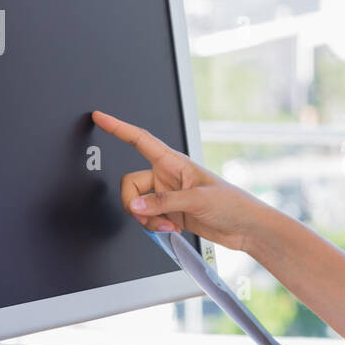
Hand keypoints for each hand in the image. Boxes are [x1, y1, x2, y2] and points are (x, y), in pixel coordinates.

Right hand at [91, 111, 254, 250]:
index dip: (118, 127)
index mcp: (174, 162)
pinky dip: (153, 225)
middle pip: (130, 184)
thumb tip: (136, 205)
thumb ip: (163, 202)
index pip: (140, 140)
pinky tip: (171, 228)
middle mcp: (167, 176)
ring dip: (147, 218)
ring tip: (168, 224)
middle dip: (134, 204)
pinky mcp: (169, 212)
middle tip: (147, 216)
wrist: (244, 227)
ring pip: (136, 204)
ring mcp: (167, 195)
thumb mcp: (197, 199)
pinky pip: (147, 217)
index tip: (100, 117)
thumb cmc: (232, 204)